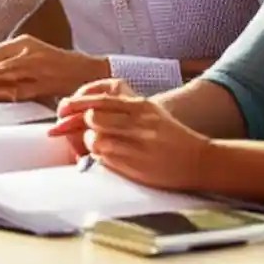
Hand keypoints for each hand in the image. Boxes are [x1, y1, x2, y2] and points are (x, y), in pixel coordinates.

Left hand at [0, 35, 109, 101]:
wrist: (92, 72)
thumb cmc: (59, 70)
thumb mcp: (32, 61)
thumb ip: (10, 68)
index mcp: (22, 43)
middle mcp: (27, 50)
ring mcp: (37, 64)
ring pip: (4, 74)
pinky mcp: (46, 79)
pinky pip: (20, 87)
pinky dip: (4, 93)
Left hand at [49, 79, 208, 190]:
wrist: (201, 160)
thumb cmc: (172, 138)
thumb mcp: (151, 114)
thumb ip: (124, 110)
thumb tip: (89, 111)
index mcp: (140, 105)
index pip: (100, 100)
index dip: (76, 104)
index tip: (62, 109)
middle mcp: (139, 121)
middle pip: (92, 117)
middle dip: (79, 124)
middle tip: (74, 130)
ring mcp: (137, 143)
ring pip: (94, 137)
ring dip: (89, 142)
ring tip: (98, 145)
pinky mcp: (136, 164)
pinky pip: (104, 158)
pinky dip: (99, 157)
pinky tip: (108, 157)